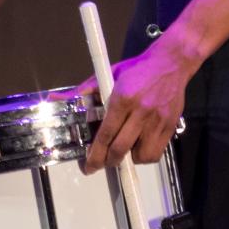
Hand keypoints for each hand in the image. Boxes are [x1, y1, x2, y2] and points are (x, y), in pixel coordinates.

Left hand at [83, 39, 195, 170]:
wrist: (171, 63)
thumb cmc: (138, 69)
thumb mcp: (109, 74)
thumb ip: (84, 91)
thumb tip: (57, 100)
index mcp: (123, 98)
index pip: (106, 133)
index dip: (95, 154)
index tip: (89, 165)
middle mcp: (141, 111)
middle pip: (120, 148)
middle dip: (108, 161)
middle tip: (102, 162)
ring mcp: (157, 120)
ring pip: (140, 155)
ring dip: (129, 159)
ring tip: (124, 150)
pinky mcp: (170, 126)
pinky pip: (156, 153)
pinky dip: (145, 156)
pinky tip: (139, 146)